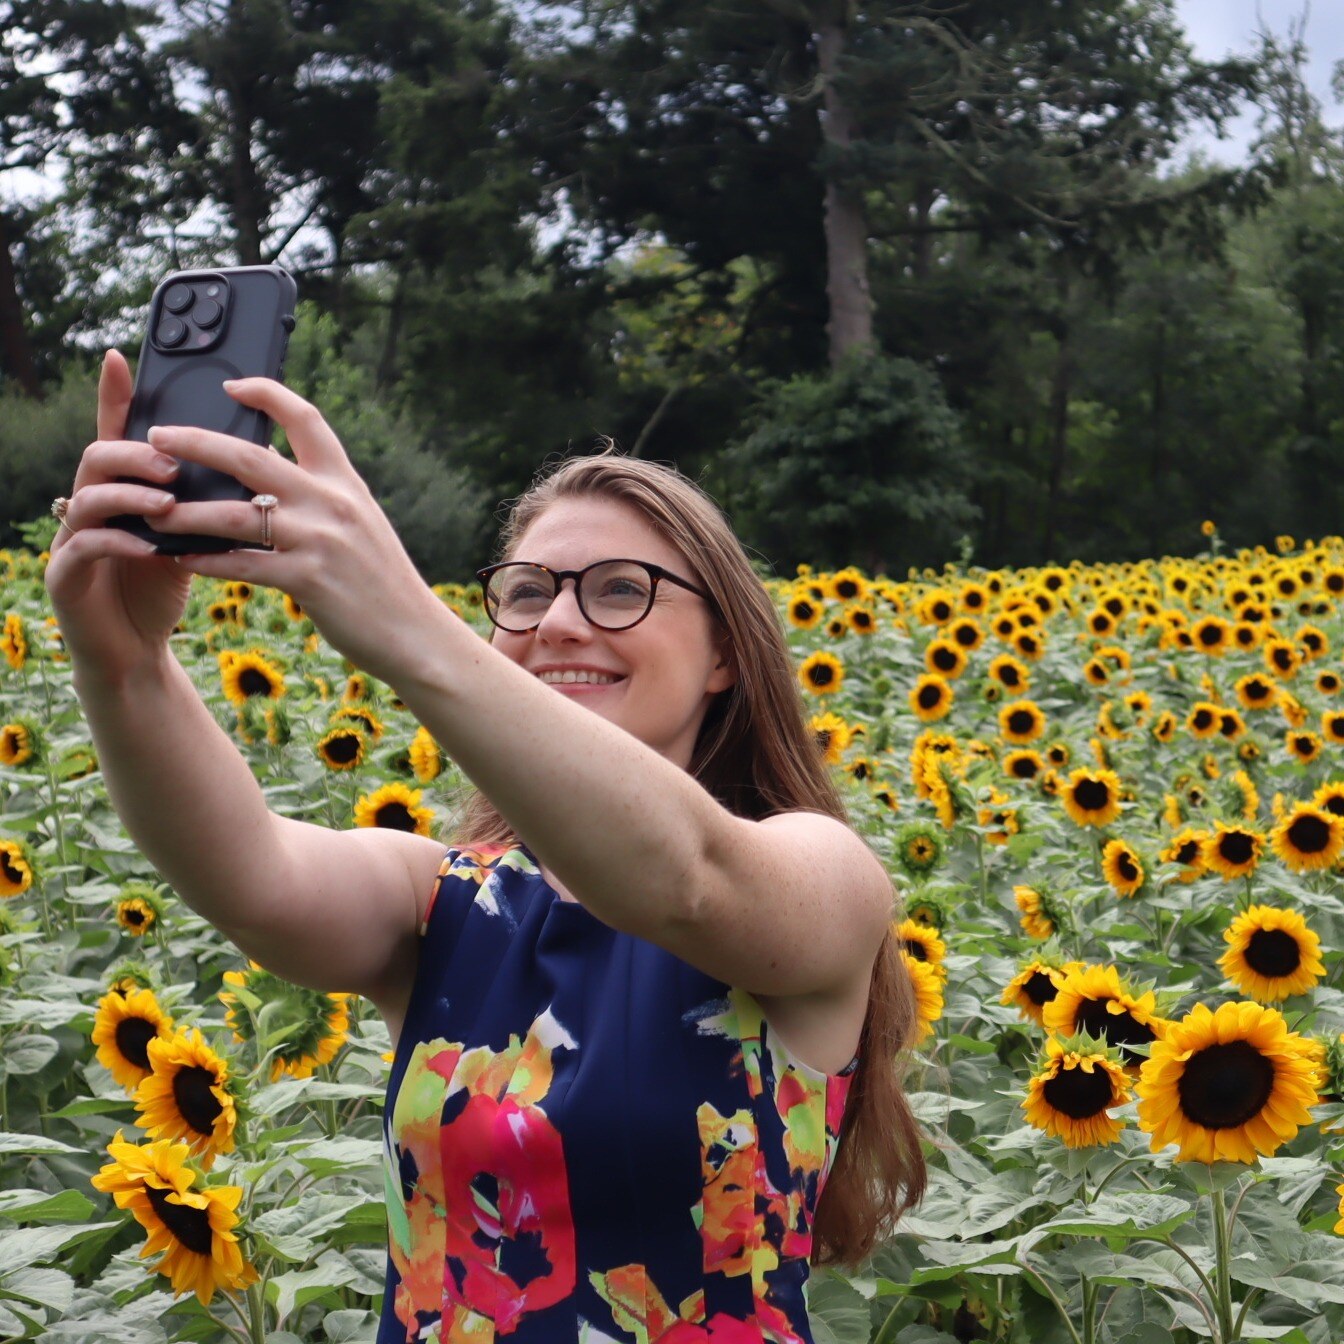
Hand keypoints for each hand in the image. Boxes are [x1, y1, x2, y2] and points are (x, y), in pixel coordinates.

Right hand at [44, 351, 192, 679]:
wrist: (135, 650)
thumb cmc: (162, 586)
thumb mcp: (187, 535)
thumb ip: (200, 499)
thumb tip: (253, 459)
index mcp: (120, 491)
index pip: (115, 434)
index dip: (113, 397)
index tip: (122, 359)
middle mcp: (89, 507)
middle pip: (98, 456)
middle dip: (135, 454)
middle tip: (174, 464)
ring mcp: (71, 539)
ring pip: (86, 498)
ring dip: (130, 497)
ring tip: (168, 503)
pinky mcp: (65, 576)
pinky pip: (84, 548)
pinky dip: (119, 543)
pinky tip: (150, 548)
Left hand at [139, 379, 436, 680]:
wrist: (415, 632)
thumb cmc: (382, 581)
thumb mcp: (361, 523)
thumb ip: (322, 496)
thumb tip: (275, 469)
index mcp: (345, 482)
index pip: (306, 419)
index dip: (267, 393)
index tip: (233, 384)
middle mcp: (332, 502)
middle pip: (250, 457)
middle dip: (196, 442)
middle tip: (157, 435)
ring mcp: (319, 540)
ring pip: (233, 514)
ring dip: (186, 511)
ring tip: (153, 509)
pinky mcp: (307, 580)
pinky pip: (241, 564)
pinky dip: (205, 560)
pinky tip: (180, 558)